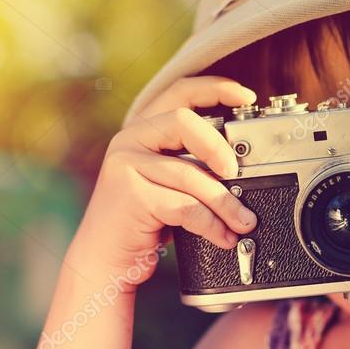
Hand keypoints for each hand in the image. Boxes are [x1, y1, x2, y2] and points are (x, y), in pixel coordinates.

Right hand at [66, 76, 258, 289]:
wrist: (102, 261)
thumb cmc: (141, 222)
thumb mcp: (168, 184)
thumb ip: (193, 164)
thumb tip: (242, 167)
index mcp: (143, 130)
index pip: (180, 91)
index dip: (216, 88)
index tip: (247, 96)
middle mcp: (130, 139)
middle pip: (185, 122)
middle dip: (219, 147)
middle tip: (237, 172)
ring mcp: (125, 165)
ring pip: (190, 174)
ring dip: (225, 202)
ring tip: (243, 221)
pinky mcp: (130, 195)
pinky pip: (185, 206)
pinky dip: (211, 224)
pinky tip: (224, 236)